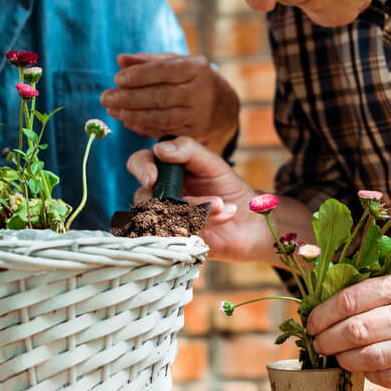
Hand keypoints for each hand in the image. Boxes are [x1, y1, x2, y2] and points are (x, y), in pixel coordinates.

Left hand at [102, 53, 239, 153]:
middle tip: (105, 98)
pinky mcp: (196, 136)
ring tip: (112, 111)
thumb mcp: (179, 64)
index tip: (117, 79)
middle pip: (160, 97)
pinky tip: (128, 122)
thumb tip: (120, 59)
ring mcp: (200, 117)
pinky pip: (164, 133)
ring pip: (161, 118)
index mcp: (197, 69)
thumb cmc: (194, 80)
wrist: (225, 109)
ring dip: (132, 115)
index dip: (139, 75)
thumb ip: (149, 62)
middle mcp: (202, 93)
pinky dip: (143, 128)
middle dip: (129, 98)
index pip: (164, 71)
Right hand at [127, 136, 314, 262]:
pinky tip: (225, 216)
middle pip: (147, 198)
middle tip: (218, 201)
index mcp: (164, 171)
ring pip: (164, 219)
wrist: (250, 221)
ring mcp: (165, 219)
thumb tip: (159, 149)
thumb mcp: (213, 164)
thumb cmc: (229, 188)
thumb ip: (188, 150)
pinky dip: (204, 224)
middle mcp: (159, 195)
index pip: (139, 164)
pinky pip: (177, 235)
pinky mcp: (175, 241)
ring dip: (199, 213)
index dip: (141, 169)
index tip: (152, 178)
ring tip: (227, 208)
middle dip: (186, 201)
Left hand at [306, 261, 390, 387]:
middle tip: (317, 343)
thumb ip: (377, 289)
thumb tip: (331, 302)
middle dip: (327, 340)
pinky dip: (370, 375)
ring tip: (336, 357)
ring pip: (369, 358)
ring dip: (344, 360)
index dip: (323, 315)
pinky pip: (390, 378)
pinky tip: (364, 368)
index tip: (311, 322)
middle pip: (354, 331)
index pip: (350, 301)